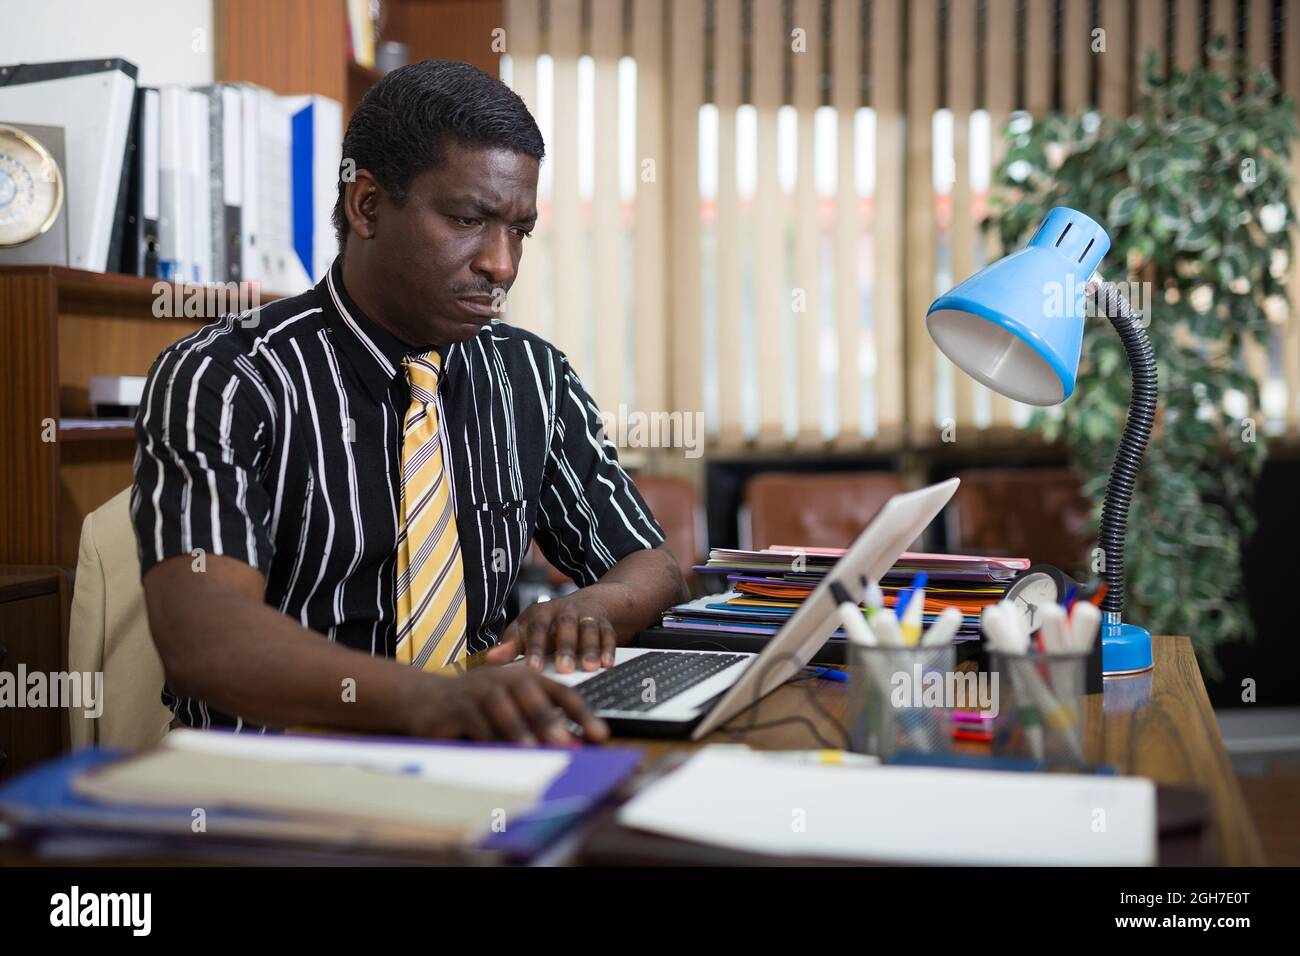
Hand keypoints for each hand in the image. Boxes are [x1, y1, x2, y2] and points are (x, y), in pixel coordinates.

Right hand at [405, 666, 607, 745]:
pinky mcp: (458, 707)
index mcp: (525, 676)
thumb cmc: (476, 705)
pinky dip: (492, 740)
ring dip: (522, 732)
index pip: (561, 691)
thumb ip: (537, 721)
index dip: (582, 714)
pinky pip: (478, 724)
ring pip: (505, 710)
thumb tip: (573, 746)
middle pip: (533, 697)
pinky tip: (503, 754)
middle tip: (568, 744)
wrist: (424, 698)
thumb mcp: (509, 706)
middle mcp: (505, 679)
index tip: (600, 735)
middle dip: (552, 722)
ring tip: (537, 751)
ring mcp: (480, 690)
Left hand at [483, 595, 618, 672]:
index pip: (536, 628)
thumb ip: (511, 646)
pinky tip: (608, 665)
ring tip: (589, 668)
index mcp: (541, 613)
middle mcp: (564, 611)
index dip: (534, 648)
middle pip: (565, 626)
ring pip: (588, 629)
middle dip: (565, 647)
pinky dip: (608, 648)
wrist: (585, 604)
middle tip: (564, 669)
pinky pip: (608, 633)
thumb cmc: (548, 624)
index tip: (532, 669)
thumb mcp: (527, 630)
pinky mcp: (603, 623)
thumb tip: (489, 659)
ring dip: (589, 648)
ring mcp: (586, 616)